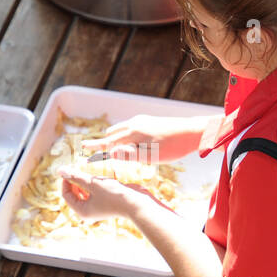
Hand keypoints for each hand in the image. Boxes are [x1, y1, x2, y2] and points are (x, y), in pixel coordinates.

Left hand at [58, 166, 150, 220]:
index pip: (66, 194)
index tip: (71, 167)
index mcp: (82, 211)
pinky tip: (101, 176)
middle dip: (76, 179)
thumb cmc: (115, 195)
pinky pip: (95, 190)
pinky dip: (96, 182)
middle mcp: (88, 211)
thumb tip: (60, 170)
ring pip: (85, 190)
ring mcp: (98, 206)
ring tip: (90, 170)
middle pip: (74, 192)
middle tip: (79, 165)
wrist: (138, 204)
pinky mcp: (106, 201)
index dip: (66, 179)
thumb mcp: (94, 184)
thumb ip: (77, 177)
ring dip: (86, 179)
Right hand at [79, 114, 207, 164]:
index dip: (96, 147)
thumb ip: (130, 155)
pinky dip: (123, 134)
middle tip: (92, 150)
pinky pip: (128, 127)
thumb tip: (111, 153)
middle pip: (112, 135)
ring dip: (114, 139)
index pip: (109, 142)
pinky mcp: (148, 120)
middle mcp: (134, 124)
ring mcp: (141, 120)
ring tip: (109, 148)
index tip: (83, 148)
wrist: (193, 131)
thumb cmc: (174, 147)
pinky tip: (128, 141)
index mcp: (133, 133)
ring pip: (120, 129)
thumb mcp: (152, 156)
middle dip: (103, 144)